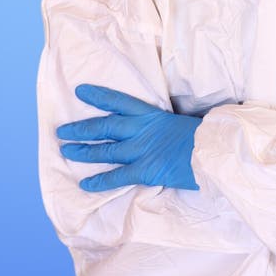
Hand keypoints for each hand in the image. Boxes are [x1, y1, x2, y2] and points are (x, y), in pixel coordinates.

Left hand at [57, 84, 202, 191]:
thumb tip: (156, 131)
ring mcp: (142, 150)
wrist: (213, 152)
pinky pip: (117, 177)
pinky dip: (99, 181)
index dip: (98, 96)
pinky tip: (85, 184)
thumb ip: (163, 127)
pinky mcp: (145, 170)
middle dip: (81, 128)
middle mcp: (142, 130)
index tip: (80, 91)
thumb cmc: (202, 137)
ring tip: (66, 151)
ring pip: (106, 151)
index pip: (120, 102)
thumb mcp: (181, 123)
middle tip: (62, 130)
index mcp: (152, 115)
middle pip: (105, 127)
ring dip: (84, 152)